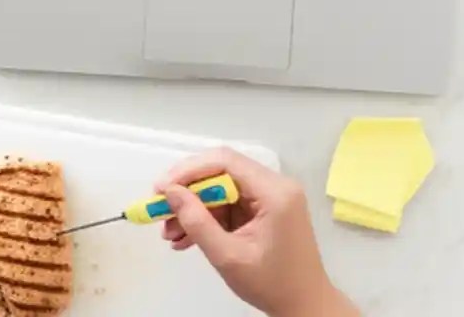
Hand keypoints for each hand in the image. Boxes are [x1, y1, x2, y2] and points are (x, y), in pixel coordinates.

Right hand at [156, 148, 357, 316]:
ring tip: (168, 234)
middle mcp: (275, 186)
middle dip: (188, 193)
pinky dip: (208, 219)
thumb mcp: (227, 256)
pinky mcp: (265, 211)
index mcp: (274, 192)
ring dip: (194, 209)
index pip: (224, 162)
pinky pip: (230, 206)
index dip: (188, 171)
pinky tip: (185, 238)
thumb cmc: (271, 284)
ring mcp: (271, 198)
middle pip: (221, 173)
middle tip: (159, 211)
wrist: (304, 307)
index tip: (161, 189)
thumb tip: (170, 192)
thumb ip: (197, 221)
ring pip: (222, 191)